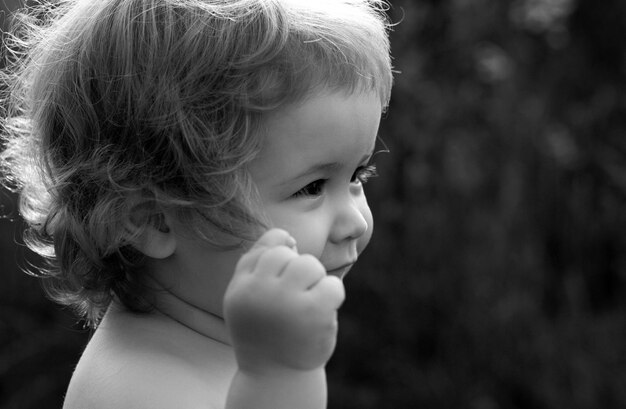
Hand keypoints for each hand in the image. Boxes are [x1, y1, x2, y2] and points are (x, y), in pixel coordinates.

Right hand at [224, 229, 344, 372]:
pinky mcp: (313, 314)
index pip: (266, 247)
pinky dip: (333, 296)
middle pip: (287, 253)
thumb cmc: (264, 331)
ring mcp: (286, 302)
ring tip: (307, 303)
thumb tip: (287, 236)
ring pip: (309, 265)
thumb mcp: (247, 297)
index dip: (282, 254)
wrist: (276, 377)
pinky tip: (322, 313)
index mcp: (241, 288)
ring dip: (314, 281)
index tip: (284, 277)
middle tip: (295, 296)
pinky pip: (332, 285)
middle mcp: (259, 292)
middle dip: (296, 269)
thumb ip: (256, 263)